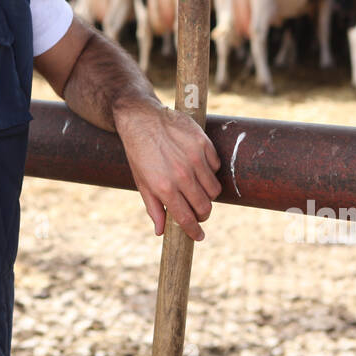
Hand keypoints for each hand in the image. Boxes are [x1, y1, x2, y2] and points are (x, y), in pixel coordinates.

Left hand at [114, 100, 221, 240]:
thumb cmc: (139, 152)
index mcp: (164, 187)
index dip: (194, 231)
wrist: (142, 119)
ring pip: (214, 189)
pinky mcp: (203, 144)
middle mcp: (181, 175)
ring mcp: (195, 159)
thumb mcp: (141, 182)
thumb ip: (153, 208)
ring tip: (197, 188)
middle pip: (205, 206)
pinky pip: (216, 167)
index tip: (199, 236)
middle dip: (203, 214)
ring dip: (208, 193)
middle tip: (198, 211)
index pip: (186, 218)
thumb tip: (160, 232)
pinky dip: (210, 171)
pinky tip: (198, 166)